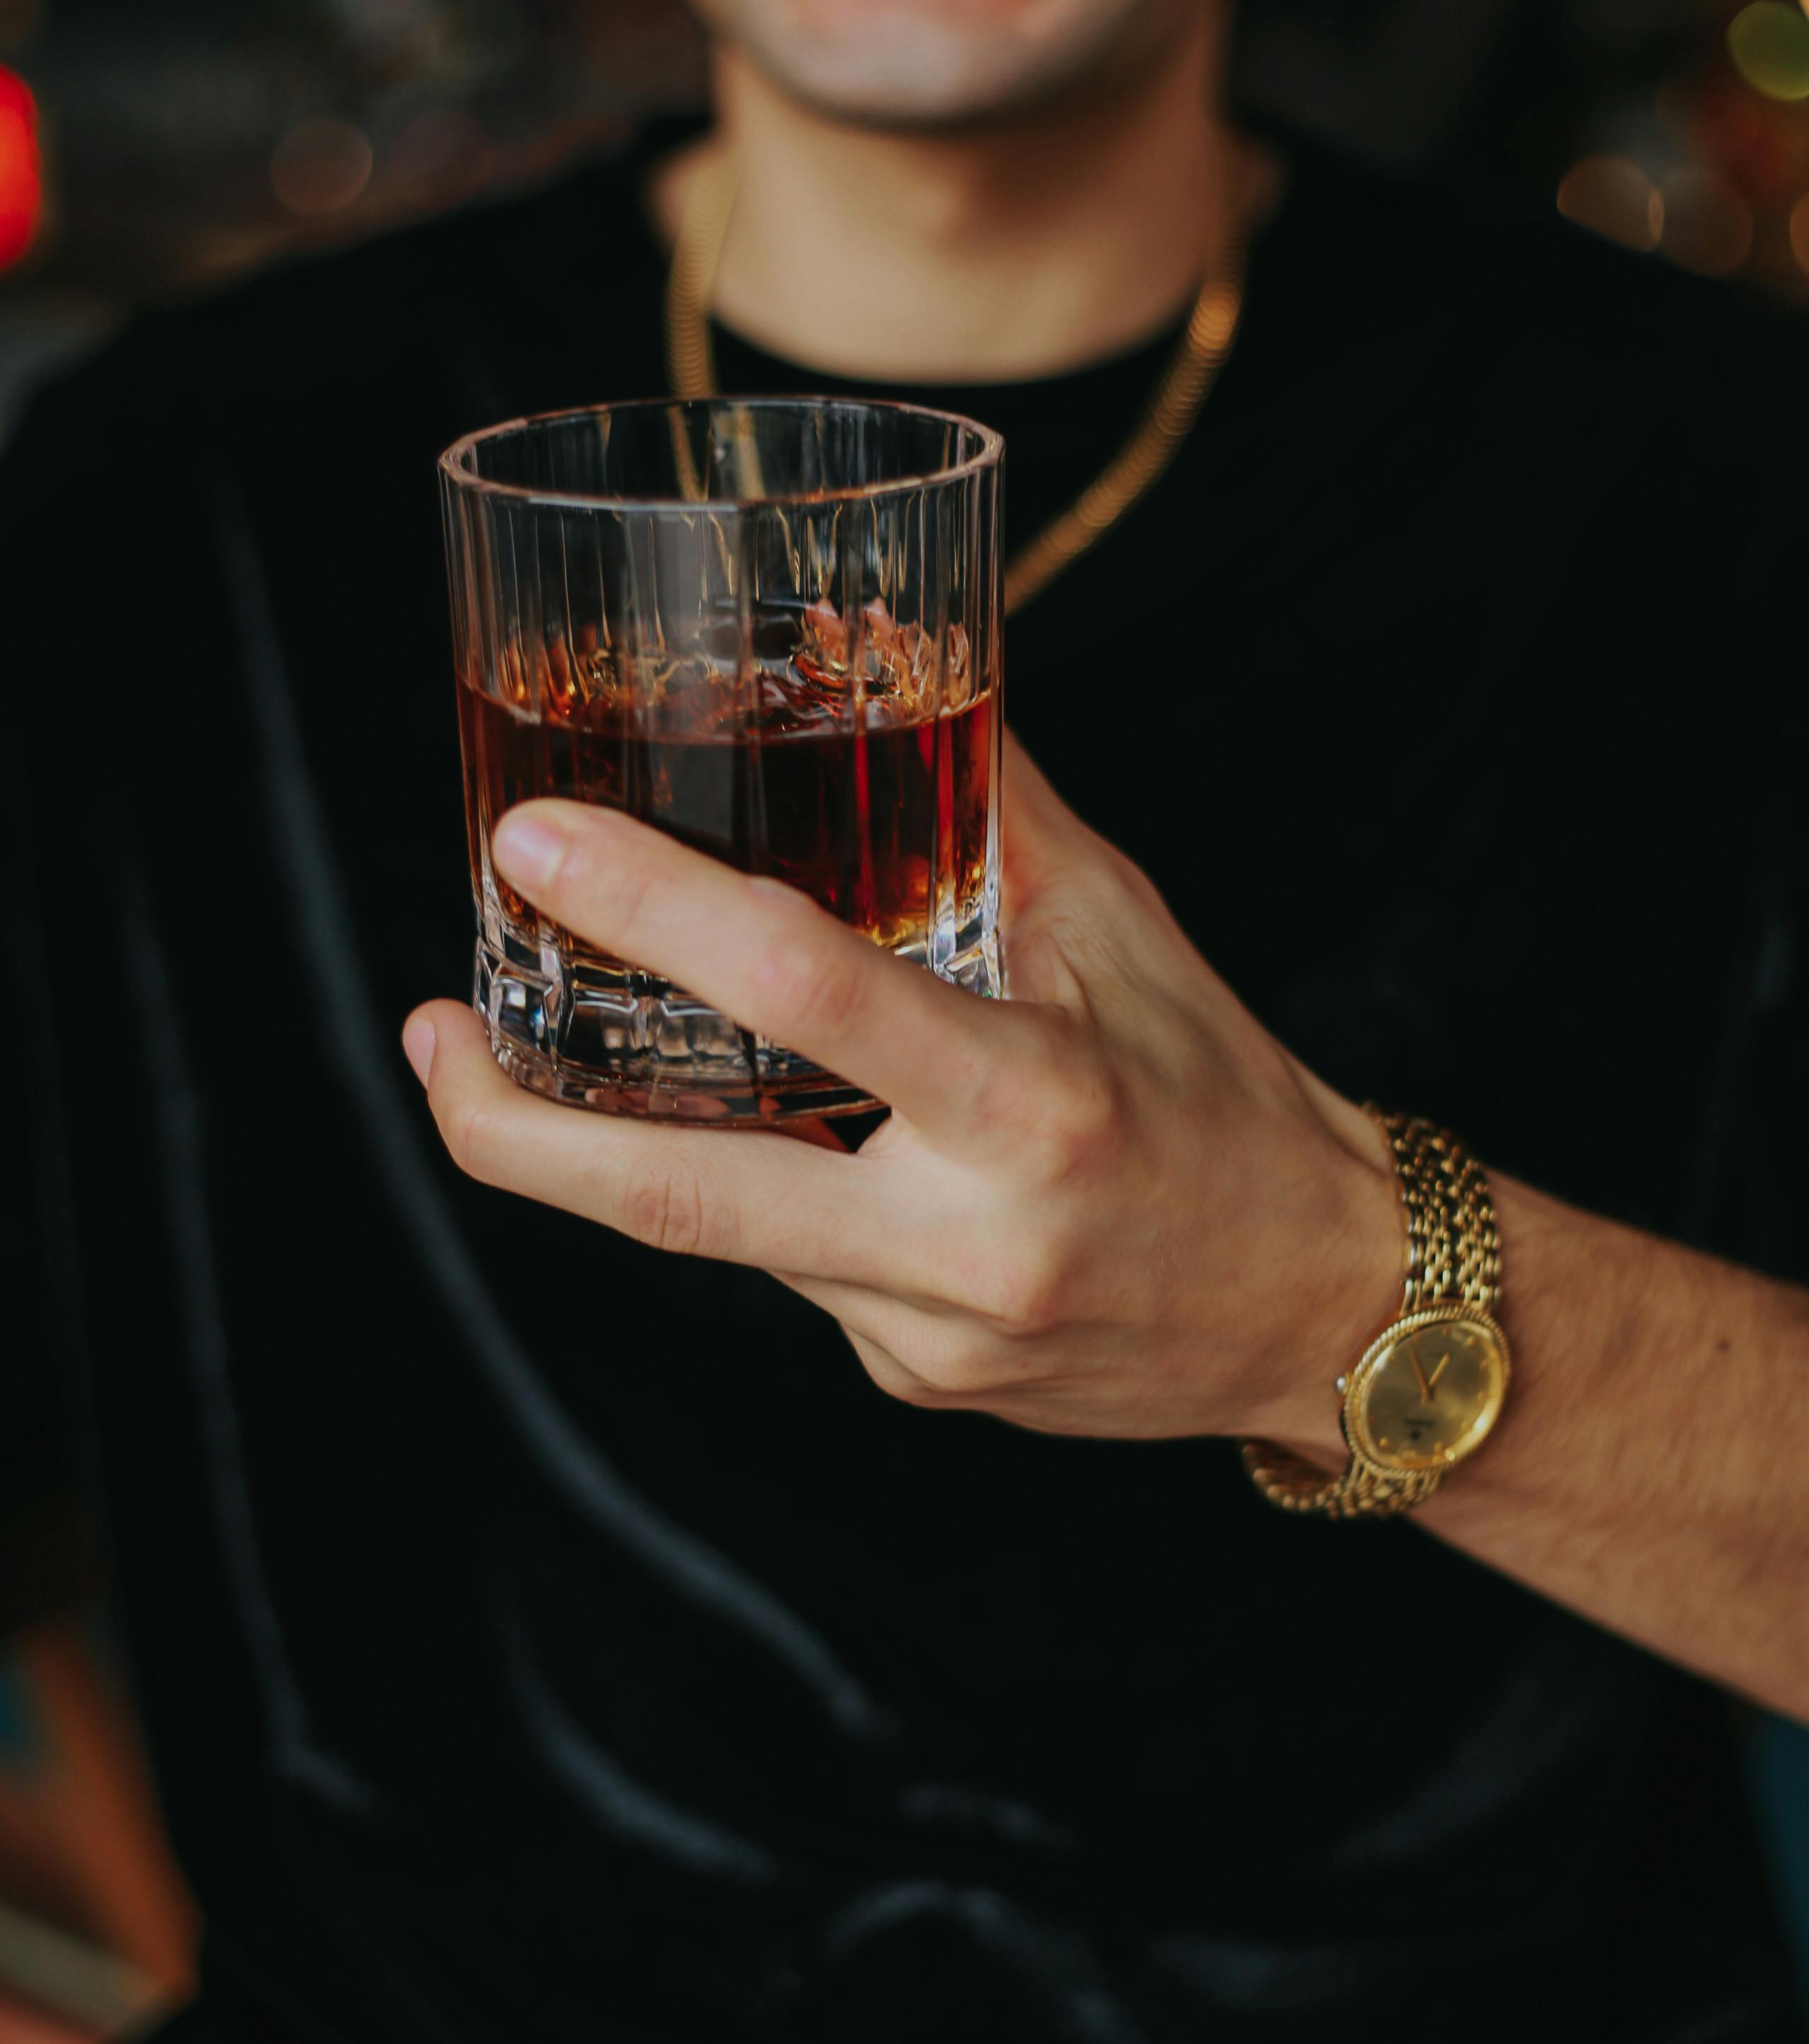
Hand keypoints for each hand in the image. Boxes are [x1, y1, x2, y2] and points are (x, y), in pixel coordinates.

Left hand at [404, 740, 1397, 1451]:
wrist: (1331, 1313)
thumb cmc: (1229, 1099)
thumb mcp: (1128, 932)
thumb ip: (994, 805)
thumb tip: (887, 660)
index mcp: (1034, 1107)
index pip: (808, 996)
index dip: (653, 911)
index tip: (530, 846)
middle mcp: (967, 1246)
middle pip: (676, 1199)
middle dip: (510, 1128)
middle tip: (423, 1035)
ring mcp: (925, 1339)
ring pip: (728, 1226)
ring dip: (629, 1138)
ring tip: (541, 1053)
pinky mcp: (908, 1383)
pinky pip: (793, 1271)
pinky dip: (767, 1190)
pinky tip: (806, 1147)